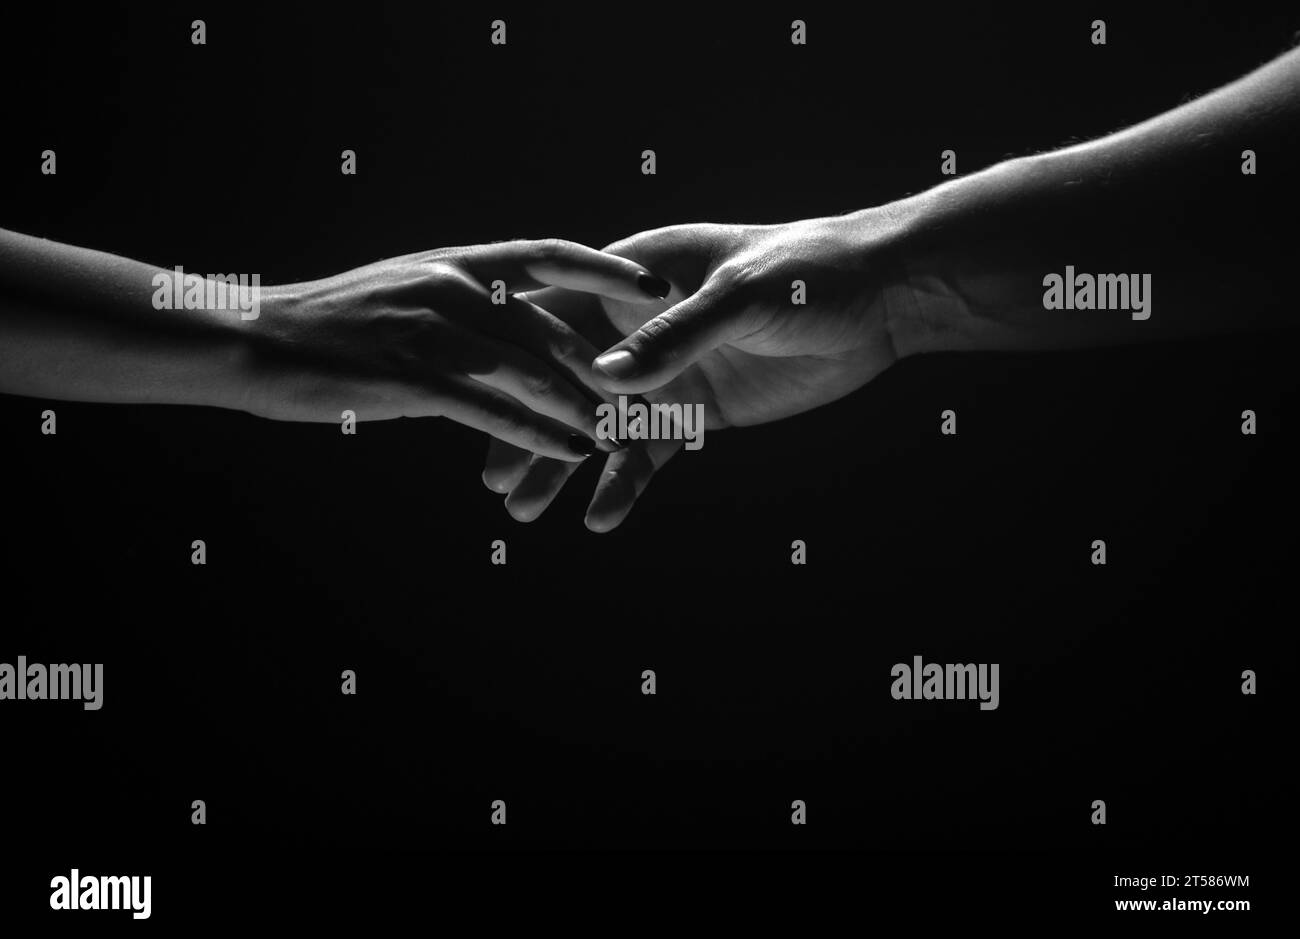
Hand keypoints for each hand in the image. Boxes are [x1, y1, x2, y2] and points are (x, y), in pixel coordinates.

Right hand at [243, 239, 670, 461]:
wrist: (251, 338)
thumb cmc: (329, 322)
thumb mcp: (403, 291)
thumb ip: (459, 303)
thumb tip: (505, 323)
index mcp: (454, 260)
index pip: (548, 254)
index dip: (607, 267)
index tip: (657, 284)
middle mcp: (452, 285)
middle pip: (551, 324)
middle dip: (605, 361)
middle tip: (654, 390)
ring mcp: (432, 330)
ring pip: (530, 370)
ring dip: (581, 406)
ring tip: (622, 434)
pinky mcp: (412, 377)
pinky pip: (491, 409)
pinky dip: (536, 434)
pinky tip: (570, 456)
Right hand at [482, 210, 916, 526]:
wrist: (882, 299)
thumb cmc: (808, 270)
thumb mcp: (739, 296)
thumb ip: (673, 336)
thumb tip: (602, 378)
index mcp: (638, 276)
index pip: (562, 316)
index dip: (521, 362)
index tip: (485, 404)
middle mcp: (639, 326)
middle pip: (568, 381)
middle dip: (529, 427)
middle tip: (494, 479)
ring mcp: (666, 372)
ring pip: (600, 425)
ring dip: (563, 466)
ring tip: (525, 512)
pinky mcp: (696, 412)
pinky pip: (650, 453)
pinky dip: (624, 484)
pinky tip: (601, 518)